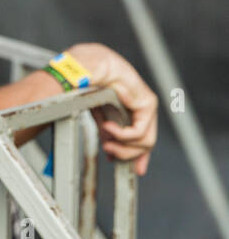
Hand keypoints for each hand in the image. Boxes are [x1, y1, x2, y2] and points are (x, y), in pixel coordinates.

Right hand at [68, 43, 157, 175]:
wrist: (90, 67)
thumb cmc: (92, 86)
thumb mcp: (100, 116)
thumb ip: (108, 132)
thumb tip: (110, 149)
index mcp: (132, 113)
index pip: (142, 140)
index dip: (139, 157)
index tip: (136, 171)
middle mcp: (143, 111)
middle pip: (146, 145)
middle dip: (129, 155)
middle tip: (110, 154)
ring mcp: (148, 108)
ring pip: (145, 142)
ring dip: (124, 147)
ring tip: (107, 143)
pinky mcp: (148, 104)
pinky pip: (139, 131)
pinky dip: (123, 135)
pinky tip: (109, 129)